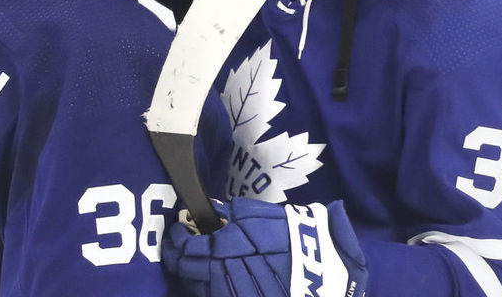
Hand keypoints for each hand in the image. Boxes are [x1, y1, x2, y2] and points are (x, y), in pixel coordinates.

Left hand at [162, 197, 367, 296]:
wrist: (325, 271)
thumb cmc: (296, 235)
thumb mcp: (263, 216)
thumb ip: (233, 214)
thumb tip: (211, 213)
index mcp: (228, 246)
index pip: (186, 247)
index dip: (176, 239)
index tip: (177, 229)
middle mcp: (225, 272)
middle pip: (186, 270)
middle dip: (176, 256)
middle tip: (176, 245)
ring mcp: (233, 293)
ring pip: (197, 288)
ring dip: (188, 274)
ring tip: (188, 262)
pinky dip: (205, 288)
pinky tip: (208, 279)